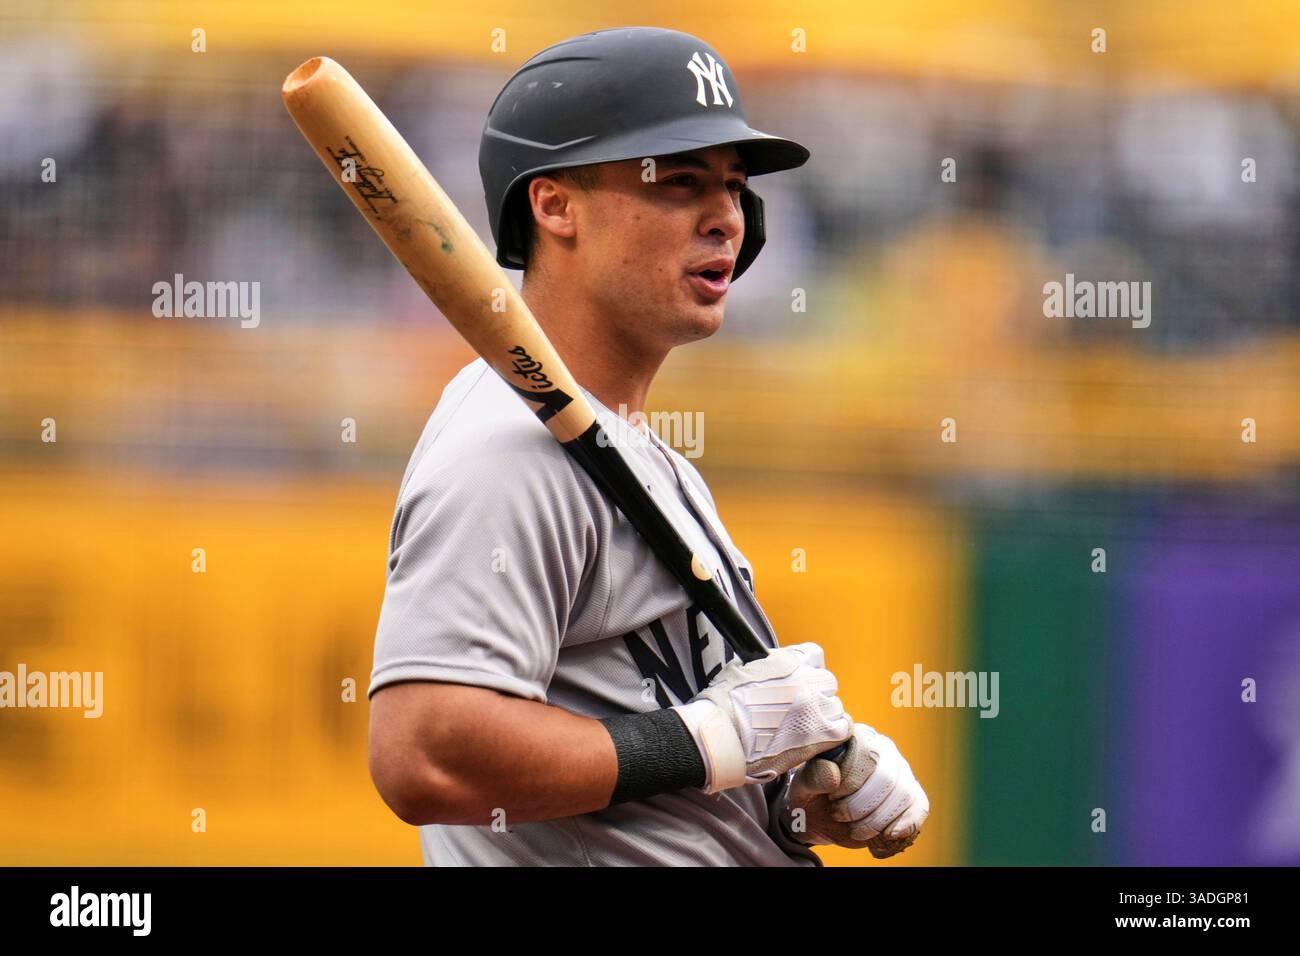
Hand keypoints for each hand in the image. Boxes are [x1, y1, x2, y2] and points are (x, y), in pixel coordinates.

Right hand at [673, 642, 851, 793]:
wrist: (724, 736)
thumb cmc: (725, 704)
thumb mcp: (742, 668)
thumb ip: (767, 665)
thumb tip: (772, 668)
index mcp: (790, 660)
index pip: (814, 655)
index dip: (806, 668)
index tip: (798, 679)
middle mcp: (809, 680)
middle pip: (826, 682)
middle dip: (814, 692)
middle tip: (797, 707)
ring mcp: (818, 707)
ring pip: (834, 705)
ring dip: (821, 713)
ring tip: (801, 727)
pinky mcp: (822, 735)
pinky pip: (842, 727)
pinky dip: (833, 731)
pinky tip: (817, 737)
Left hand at [781, 723, 928, 857]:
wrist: (821, 816)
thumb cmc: (811, 795)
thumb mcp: (802, 787)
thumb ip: (812, 777)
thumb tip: (834, 774)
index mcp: (856, 737)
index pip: (866, 754)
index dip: (850, 782)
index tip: (832, 798)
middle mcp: (883, 748)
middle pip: (887, 778)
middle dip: (860, 806)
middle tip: (838, 815)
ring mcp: (901, 771)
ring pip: (903, 794)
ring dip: (877, 820)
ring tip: (855, 828)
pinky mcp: (911, 794)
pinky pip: (919, 807)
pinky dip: (905, 824)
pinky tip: (888, 834)